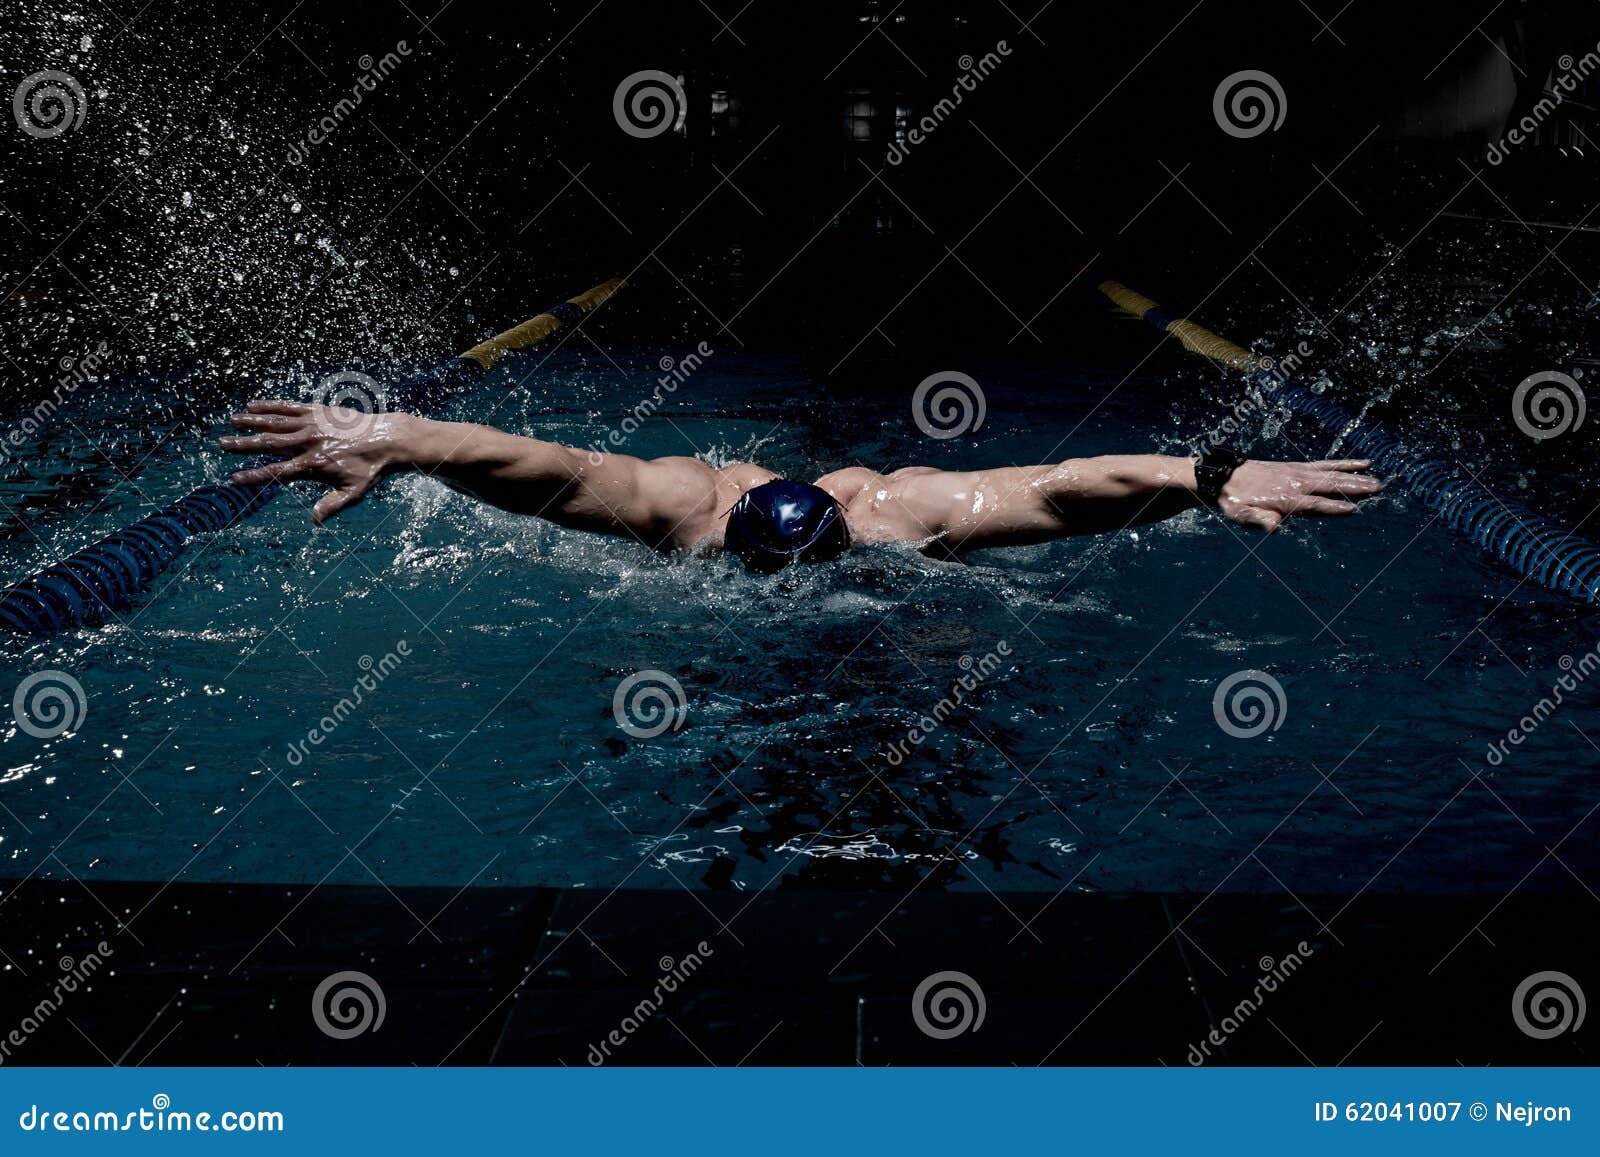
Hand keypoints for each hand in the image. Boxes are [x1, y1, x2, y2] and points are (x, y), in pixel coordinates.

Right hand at [218, 400, 417, 523]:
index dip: (253, 475)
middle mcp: (308, 442)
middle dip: (243, 445)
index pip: (276, 472)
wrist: (387, 437)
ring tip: (231, 421)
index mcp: (313, 464)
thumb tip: (314, 520)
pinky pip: (289, 407)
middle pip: (268, 444)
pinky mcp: (317, 410)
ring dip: (251, 421)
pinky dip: (270, 405)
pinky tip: (254, 404)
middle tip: (221, 444)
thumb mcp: (353, 491)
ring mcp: (312, 424)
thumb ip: (332, 504)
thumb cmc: (371, 467)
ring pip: (275, 422)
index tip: (234, 477)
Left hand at [1216, 458, 1381, 531]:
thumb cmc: (1235, 501)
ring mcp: (1300, 472)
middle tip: (1379, 490)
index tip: (1354, 509)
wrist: (1225, 476)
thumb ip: (1259, 519)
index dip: (1334, 507)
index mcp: (1287, 497)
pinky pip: (1327, 464)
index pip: (1316, 503)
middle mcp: (1297, 482)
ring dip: (1356, 476)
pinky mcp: (1299, 466)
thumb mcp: (1242, 515)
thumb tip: (1275, 526)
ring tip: (1378, 480)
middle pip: (1331, 485)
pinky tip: (1362, 462)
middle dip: (1355, 488)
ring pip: (1334, 473)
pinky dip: (1345, 463)